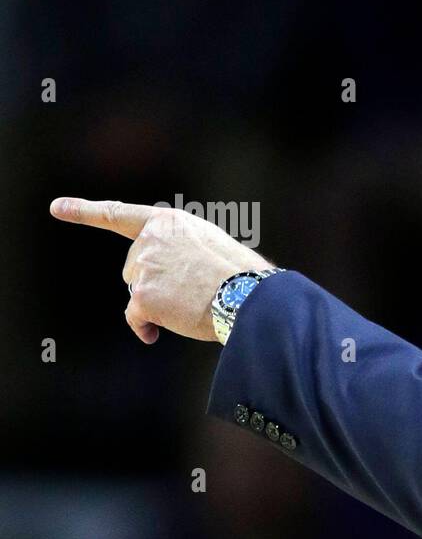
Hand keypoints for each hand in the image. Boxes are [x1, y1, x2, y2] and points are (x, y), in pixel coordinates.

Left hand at [50, 197, 274, 343]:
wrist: (249, 296)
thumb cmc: (241, 277)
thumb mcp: (208, 247)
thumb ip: (178, 251)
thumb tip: (158, 282)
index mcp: (169, 223)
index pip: (119, 215)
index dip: (84, 212)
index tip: (56, 208)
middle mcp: (150, 239)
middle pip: (133, 269)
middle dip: (153, 284)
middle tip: (191, 291)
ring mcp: (144, 267)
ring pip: (137, 293)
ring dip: (157, 305)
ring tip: (191, 304)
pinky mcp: (142, 296)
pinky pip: (135, 317)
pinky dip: (145, 327)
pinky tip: (161, 330)